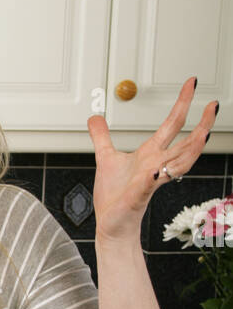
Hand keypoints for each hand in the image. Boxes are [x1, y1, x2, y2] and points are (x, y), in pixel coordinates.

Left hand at [87, 77, 218, 243]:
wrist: (111, 225)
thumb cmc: (114, 196)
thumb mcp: (105, 158)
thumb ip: (102, 136)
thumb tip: (95, 117)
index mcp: (150, 154)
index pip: (172, 125)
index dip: (182, 103)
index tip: (192, 84)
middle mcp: (155, 165)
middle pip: (185, 142)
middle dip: (201, 123)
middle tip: (213, 104)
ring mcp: (150, 181)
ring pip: (178, 163)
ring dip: (191, 149)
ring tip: (203, 132)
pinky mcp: (137, 196)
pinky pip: (149, 184)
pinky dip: (153, 176)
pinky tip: (156, 169)